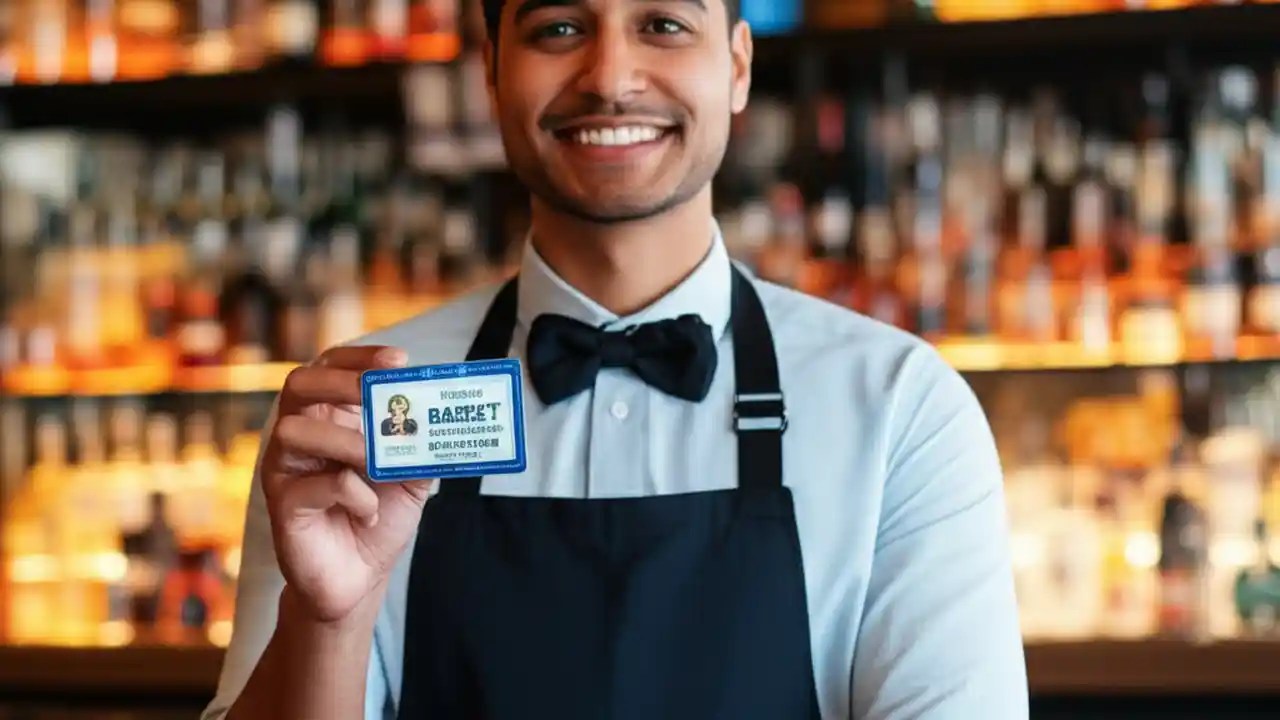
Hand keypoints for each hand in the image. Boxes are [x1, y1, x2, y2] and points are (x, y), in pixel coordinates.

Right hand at [261, 345, 431, 623]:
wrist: (360, 576)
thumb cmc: (380, 514)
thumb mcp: (411, 474)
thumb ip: (421, 443)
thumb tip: (440, 414)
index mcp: (330, 417)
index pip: (331, 367)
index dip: (360, 357)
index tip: (399, 360)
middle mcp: (300, 434)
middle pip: (299, 384)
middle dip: (340, 382)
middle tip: (377, 390)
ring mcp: (285, 468)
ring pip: (296, 430)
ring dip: (347, 442)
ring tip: (379, 463)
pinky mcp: (282, 505)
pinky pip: (315, 485)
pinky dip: (353, 494)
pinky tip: (369, 509)